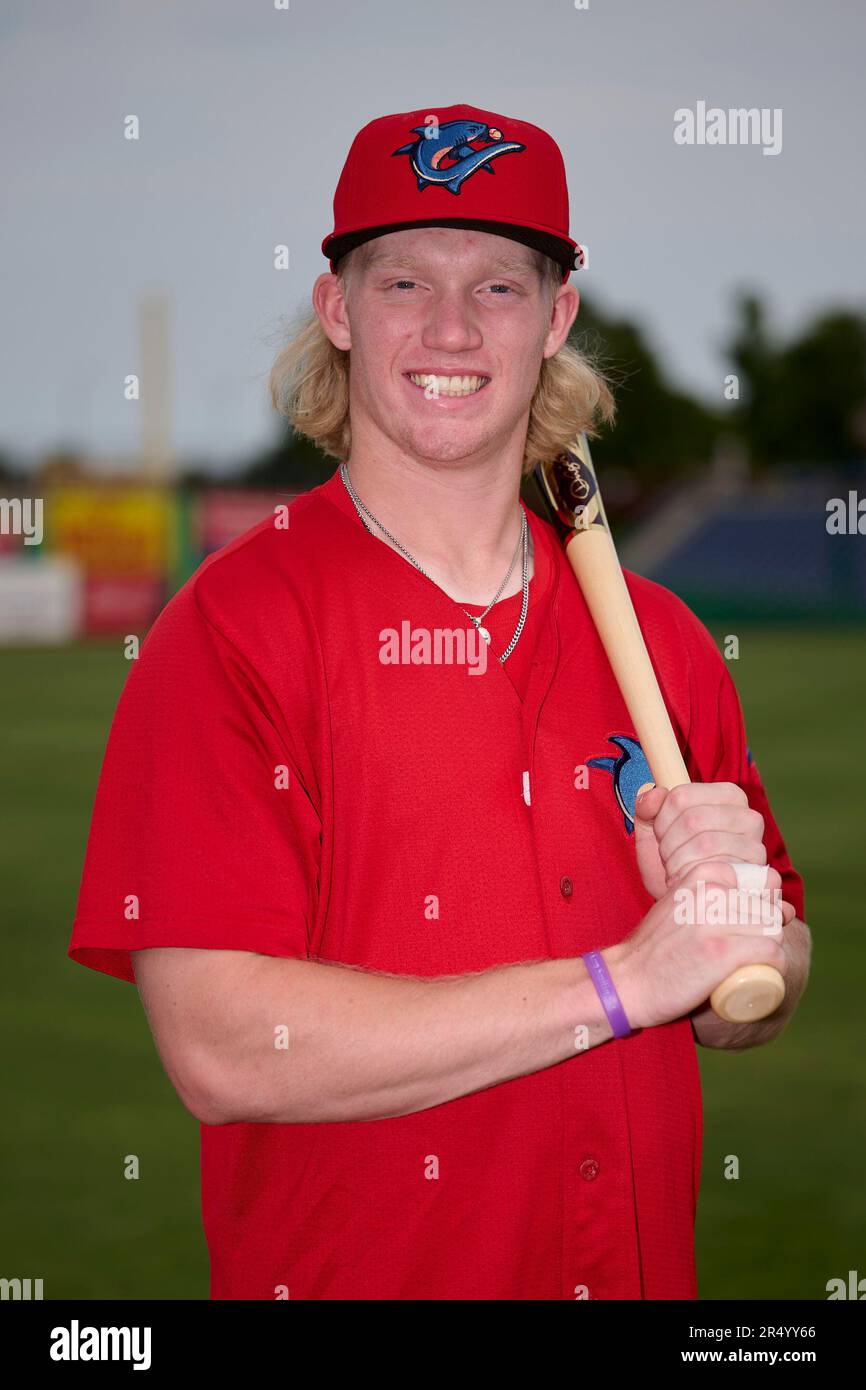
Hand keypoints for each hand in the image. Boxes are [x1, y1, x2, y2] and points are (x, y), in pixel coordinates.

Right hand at [604, 859, 789, 1031]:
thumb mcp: (681, 903)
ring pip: (773, 930)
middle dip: (767, 930)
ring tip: (751, 963)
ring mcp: (716, 921)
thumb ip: (713, 893)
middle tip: (747, 951)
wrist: (627, 980)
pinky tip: (764, 973)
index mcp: (702, 873)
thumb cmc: (658, 947)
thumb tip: (781, 906)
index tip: (750, 924)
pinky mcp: (723, 952)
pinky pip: (772, 952)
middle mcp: (710, 891)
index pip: (762, 880)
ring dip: (770, 949)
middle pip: (768, 909)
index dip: (763, 905)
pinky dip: (775, 965)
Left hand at [634, 781, 770, 899]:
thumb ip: (647, 808)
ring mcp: (755, 844)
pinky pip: (718, 869)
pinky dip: (693, 876)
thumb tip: (653, 794)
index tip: (660, 834)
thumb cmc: (674, 860)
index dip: (661, 819)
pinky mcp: (756, 872)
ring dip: (679, 861)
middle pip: (692, 819)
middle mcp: (748, 816)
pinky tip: (687, 880)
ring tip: (675, 869)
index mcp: (727, 795)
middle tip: (666, 856)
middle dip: (669, 843)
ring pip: (704, 843)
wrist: (689, 902)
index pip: (681, 796)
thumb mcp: (652, 831)